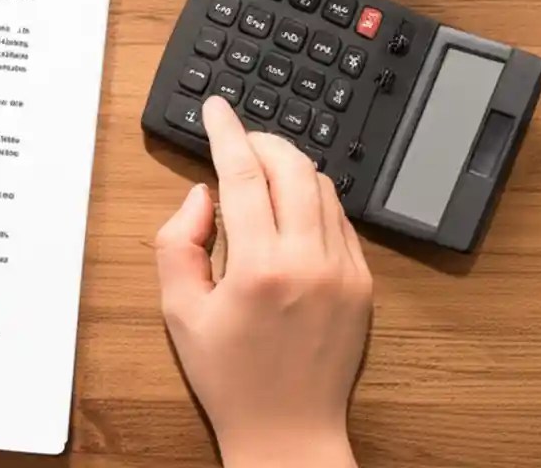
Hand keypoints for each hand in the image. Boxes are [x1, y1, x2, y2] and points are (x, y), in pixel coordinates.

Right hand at [155, 97, 372, 467]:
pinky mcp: (362, 284)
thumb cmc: (230, 377)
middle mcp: (310, 262)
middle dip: (263, 140)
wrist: (288, 432)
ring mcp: (344, 272)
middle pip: (293, 167)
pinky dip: (314, 199)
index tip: (216, 109)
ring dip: (290, 166)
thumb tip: (202, 195)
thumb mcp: (178, 311)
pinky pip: (341, 219)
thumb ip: (178, 242)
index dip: (227, 132)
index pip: (245, 174)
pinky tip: (289, 207)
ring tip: (260, 170)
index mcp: (260, 268)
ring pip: (324, 187)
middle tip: (237, 137)